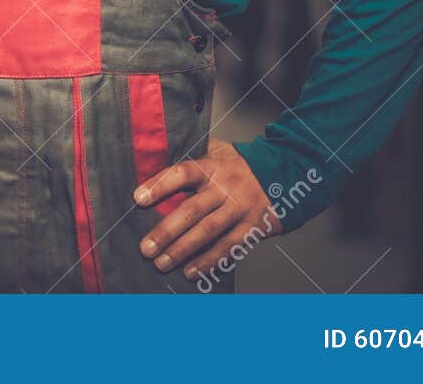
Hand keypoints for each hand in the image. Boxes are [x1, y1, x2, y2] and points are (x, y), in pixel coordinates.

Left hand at [134, 138, 282, 280]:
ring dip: (183, 250)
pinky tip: (191, 272)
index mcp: (213, 167)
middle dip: (166, 231)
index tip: (138, 198)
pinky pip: (228, 248)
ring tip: (161, 263)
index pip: (182, 173)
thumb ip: (192, 153)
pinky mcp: (252, 228)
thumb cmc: (240, 165)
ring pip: (208, 232)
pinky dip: (209, 262)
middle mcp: (226, 188)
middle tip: (146, 248)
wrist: (284, 176)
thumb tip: (156, 157)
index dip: (160, 185)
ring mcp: (240, 210)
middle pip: (192, 210)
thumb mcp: (219, 150)